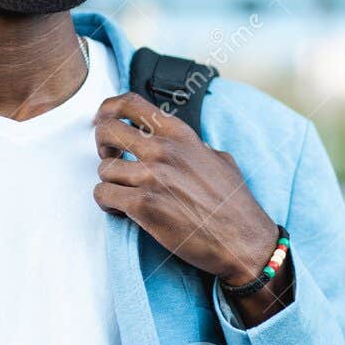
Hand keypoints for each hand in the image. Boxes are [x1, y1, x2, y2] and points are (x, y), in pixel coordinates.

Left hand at [92, 91, 284, 292]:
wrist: (242, 241)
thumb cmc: (234, 205)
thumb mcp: (219, 160)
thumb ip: (191, 147)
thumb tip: (175, 144)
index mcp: (181, 134)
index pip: (130, 103)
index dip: (108, 109)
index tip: (103, 121)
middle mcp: (164, 150)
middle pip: (107, 130)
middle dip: (102, 145)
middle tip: (111, 159)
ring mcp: (152, 177)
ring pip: (103, 169)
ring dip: (110, 183)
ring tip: (125, 195)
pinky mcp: (143, 205)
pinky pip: (103, 195)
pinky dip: (109, 204)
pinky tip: (125, 210)